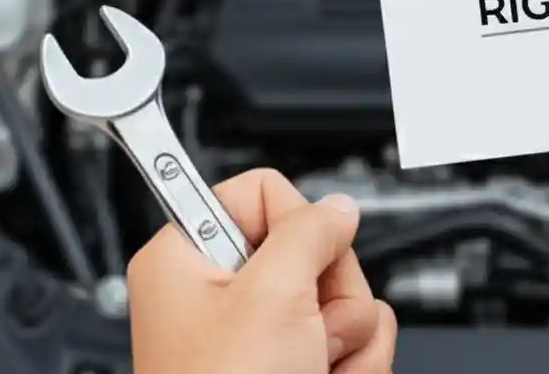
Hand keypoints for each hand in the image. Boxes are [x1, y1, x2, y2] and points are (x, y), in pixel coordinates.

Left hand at [127, 168, 396, 373]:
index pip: (265, 192)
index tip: (300, 258)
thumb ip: (311, 232)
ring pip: (349, 300)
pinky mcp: (299, 366)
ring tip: (312, 370)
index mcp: (190, 258)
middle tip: (306, 330)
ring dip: (349, 339)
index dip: (298, 223)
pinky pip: (358, 341)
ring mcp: (266, 335)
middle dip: (334, 293)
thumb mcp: (271, 295)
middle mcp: (226, 293)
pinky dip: (356, 367)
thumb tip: (338, 207)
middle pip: (320, 249)